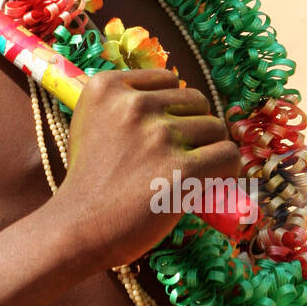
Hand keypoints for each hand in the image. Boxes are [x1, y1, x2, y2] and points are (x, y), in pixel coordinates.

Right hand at [59, 69, 239, 270]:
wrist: (78, 226)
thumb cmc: (88, 180)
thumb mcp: (92, 122)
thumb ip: (124, 103)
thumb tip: (179, 99)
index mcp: (106, 86)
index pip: (169, 79)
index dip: (171, 107)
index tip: (161, 133)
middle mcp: (133, 104)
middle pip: (196, 100)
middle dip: (194, 126)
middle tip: (179, 155)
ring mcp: (158, 135)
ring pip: (215, 127)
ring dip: (208, 150)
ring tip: (189, 173)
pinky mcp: (181, 169)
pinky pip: (227, 155)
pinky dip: (226, 170)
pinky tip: (210, 184)